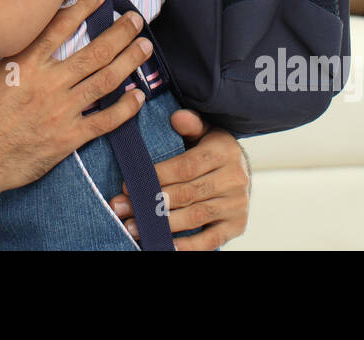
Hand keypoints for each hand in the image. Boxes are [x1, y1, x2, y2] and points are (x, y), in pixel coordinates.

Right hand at [0, 0, 153, 207]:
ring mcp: (62, 112)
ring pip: (105, 81)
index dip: (83, 7)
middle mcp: (49, 84)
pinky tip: (138, 96)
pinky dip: (125, 109)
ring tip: (144, 46)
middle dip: (119, 32)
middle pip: (94, 52)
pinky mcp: (68, 138)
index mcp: (24, 65)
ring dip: (128, 61)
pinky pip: (104, 122)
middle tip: (135, 19)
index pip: (60, 28)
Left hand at [110, 109, 249, 250]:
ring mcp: (237, 204)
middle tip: (122, 208)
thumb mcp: (204, 130)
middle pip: (187, 193)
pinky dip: (188, 246)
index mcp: (224, 151)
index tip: (128, 183)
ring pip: (195, 216)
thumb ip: (190, 124)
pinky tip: (165, 246)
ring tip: (133, 227)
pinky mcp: (237, 226)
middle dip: (151, 202)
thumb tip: (176, 117)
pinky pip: (210, 240)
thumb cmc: (211, 149)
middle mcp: (234, 178)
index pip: (186, 166)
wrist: (241, 170)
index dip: (156, 176)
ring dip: (162, 225)